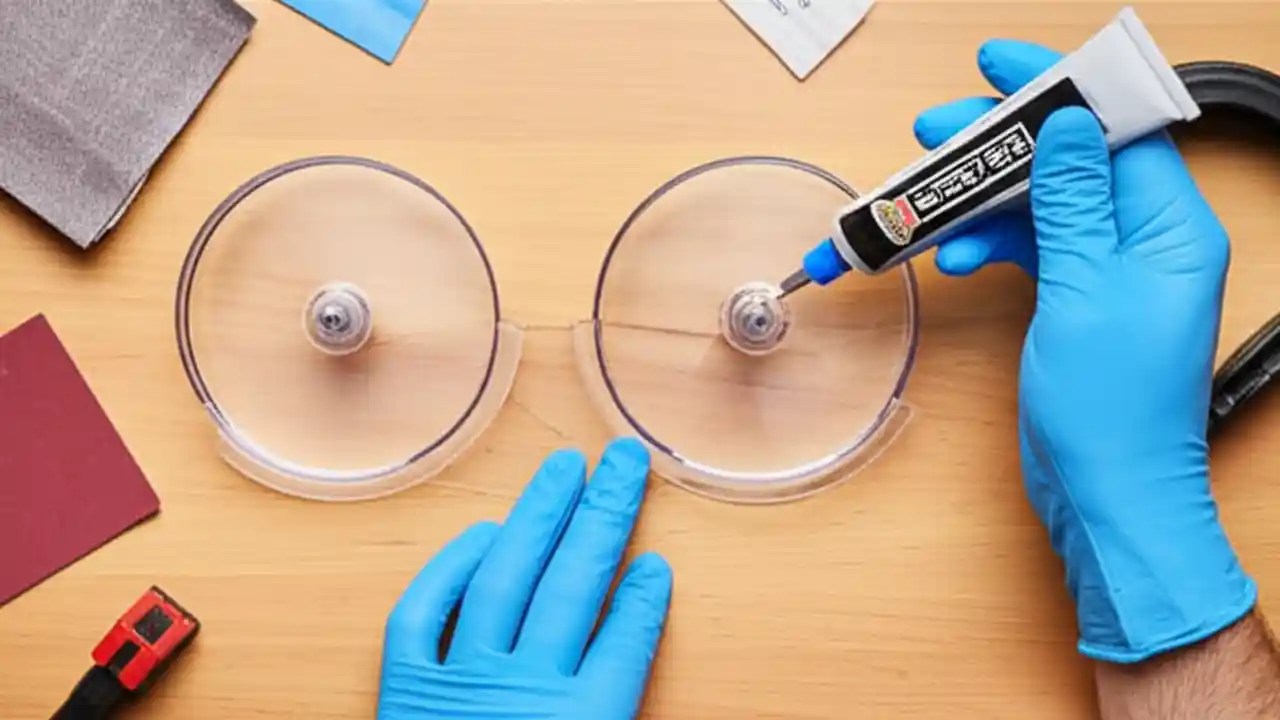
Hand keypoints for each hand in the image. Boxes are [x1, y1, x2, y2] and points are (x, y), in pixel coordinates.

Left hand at [377, 438, 672, 718]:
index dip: (644, 599)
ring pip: (505, 580)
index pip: (625, 642)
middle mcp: (526, 692)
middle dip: (604, 515)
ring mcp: (462, 684)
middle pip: (574, 585)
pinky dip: (451, 568)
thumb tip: (631, 631)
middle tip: (622, 460)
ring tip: (564, 468)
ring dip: (538, 516)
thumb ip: (610, 708)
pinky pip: (423, 614)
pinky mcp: (406, 691)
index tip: (655, 561)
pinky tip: (483, 533)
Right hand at [915, 40, 1255, 661]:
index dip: (1061, 91)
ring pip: (1042, 204)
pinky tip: (956, 257)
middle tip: (939, 130)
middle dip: (1003, 143)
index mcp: (1173, 230)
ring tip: (931, 199)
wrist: (1106, 496)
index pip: (1119, 132)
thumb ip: (1075, 204)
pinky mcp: (1075, 299)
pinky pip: (1030, 248)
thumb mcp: (1087, 292)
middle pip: (1072, 161)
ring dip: (985, 199)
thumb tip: (1069, 127)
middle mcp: (1146, 242)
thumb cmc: (1113, 412)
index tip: (1002, 66)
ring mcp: (1108, 271)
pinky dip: (989, 246)